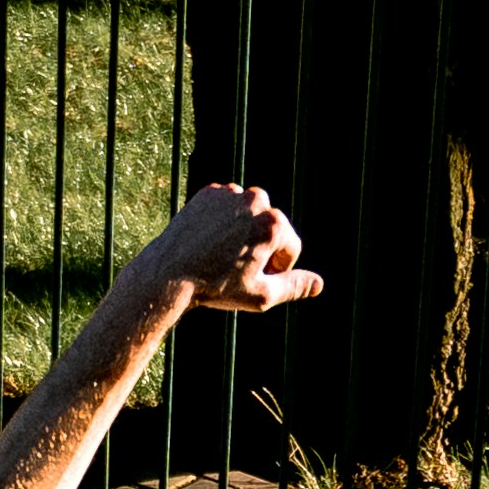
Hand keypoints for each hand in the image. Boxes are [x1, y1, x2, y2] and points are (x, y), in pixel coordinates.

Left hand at [158, 179, 318, 311]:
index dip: (276, 269)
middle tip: (234, 268)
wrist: (168, 274)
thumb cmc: (216, 288)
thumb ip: (294, 287)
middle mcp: (256, 200)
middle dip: (260, 247)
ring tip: (220, 256)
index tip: (253, 279)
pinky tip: (206, 242)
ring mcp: (231, 193)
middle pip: (270, 228)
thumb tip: (319, 284)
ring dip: (241, 233)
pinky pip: (226, 209)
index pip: (290, 247)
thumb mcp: (260, 296)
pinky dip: (221, 223)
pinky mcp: (210, 192)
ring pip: (247, 217)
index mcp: (274, 223)